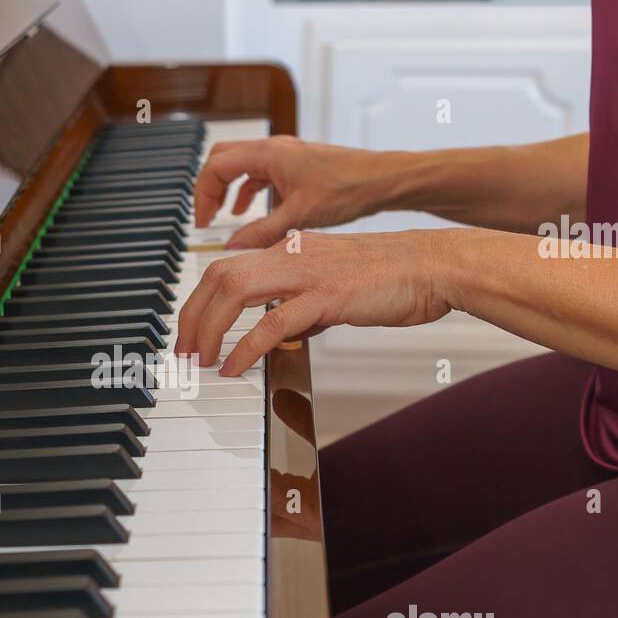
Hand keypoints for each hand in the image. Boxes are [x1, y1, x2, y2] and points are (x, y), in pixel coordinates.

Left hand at [175, 229, 451, 374]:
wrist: (434, 265)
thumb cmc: (393, 277)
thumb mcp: (337, 288)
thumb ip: (306, 305)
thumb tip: (286, 332)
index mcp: (291, 250)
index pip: (227, 267)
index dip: (201, 299)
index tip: (191, 329)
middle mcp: (291, 255)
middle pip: (219, 275)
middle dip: (192, 314)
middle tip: (183, 349)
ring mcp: (307, 273)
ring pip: (235, 290)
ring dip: (209, 328)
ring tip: (199, 358)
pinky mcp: (327, 296)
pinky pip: (273, 321)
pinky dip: (247, 346)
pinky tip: (235, 367)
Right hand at [193, 136, 408, 246]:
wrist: (383, 180)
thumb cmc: (349, 188)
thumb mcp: (298, 216)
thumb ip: (261, 232)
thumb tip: (232, 249)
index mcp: (268, 154)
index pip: (216, 167)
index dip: (203, 195)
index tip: (203, 221)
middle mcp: (274, 148)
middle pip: (222, 160)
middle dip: (210, 188)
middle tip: (206, 217)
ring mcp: (285, 154)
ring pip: (241, 165)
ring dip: (228, 189)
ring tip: (222, 217)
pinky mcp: (296, 164)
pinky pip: (260, 173)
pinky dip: (248, 191)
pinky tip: (250, 212)